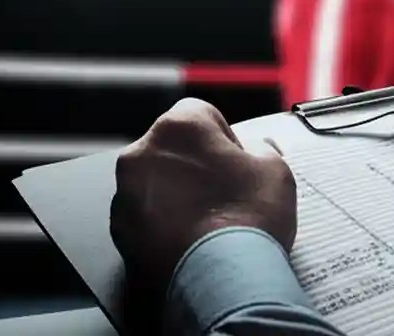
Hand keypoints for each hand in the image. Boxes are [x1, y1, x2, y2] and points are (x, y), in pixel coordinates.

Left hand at [110, 99, 296, 295]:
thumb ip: (261, 149)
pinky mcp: (118, 230)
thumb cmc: (248, 219)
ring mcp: (124, 193)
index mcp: (178, 127)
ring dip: (175, 191)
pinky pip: (142, 214)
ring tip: (206, 219)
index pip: (202, 114)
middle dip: (194, 163)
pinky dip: (161, 221)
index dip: (224, 137)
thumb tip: (255, 151)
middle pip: (172, 147)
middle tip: (222, 192)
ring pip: (154, 180)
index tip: (236, 162)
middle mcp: (142, 153)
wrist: (220, 279)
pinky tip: (189, 238)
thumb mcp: (275, 170)